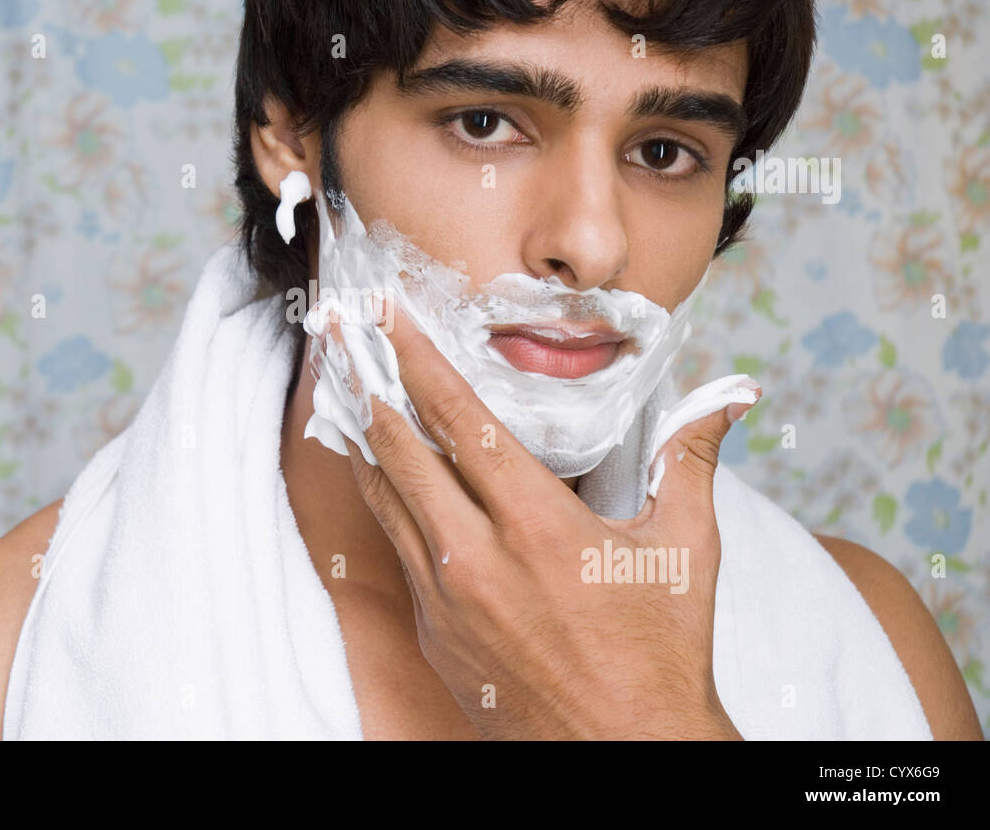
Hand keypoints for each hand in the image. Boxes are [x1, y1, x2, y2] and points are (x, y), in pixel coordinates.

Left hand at [324, 300, 756, 739]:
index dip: (417, 358)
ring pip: (385, 498)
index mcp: (536, 526)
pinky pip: (397, 547)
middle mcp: (475, 558)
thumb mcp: (686, 551)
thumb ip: (691, 461)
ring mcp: (444, 598)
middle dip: (366, 380)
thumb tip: (728, 398)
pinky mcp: (432, 631)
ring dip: (364, 437)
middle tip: (340, 333)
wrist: (625, 755)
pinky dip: (384, 500)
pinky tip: (381, 474)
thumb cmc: (659, 658)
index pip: (459, 419)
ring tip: (345, 388)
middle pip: (399, 449)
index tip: (388, 315)